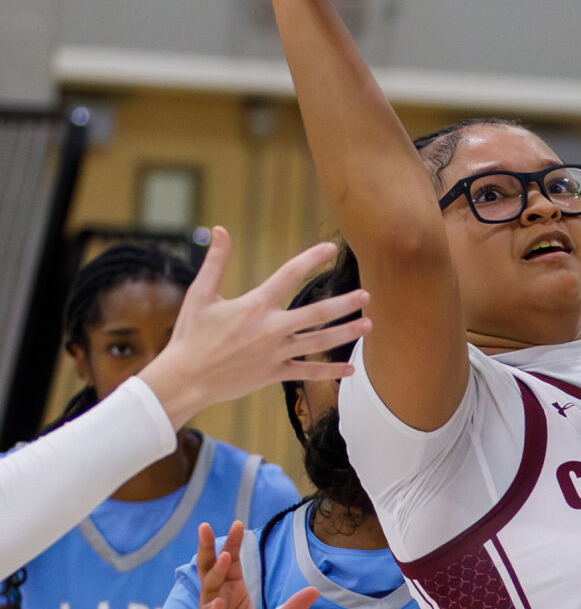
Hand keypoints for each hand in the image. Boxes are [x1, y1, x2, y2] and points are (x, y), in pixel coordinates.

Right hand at [138, 227, 369, 428]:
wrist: (184, 379)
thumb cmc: (190, 335)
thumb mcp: (199, 294)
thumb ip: (215, 262)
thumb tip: (218, 229)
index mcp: (253, 306)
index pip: (289, 275)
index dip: (311, 259)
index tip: (331, 249)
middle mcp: (269, 329)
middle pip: (316, 313)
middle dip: (344, 304)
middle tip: (367, 295)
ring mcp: (274, 353)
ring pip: (318, 342)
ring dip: (346, 333)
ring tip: (368, 324)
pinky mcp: (273, 373)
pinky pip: (307, 372)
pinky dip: (329, 372)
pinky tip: (351, 369)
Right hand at [191, 521, 316, 608]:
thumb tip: (315, 590)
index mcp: (235, 592)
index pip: (233, 563)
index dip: (234, 544)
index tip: (238, 524)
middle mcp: (220, 598)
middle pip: (212, 567)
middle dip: (210, 548)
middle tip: (207, 527)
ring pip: (208, 588)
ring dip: (215, 573)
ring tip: (224, 557)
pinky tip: (217, 603)